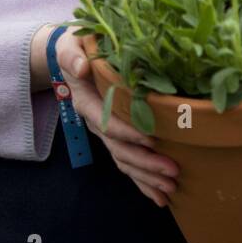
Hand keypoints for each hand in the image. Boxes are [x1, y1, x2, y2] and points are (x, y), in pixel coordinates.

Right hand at [35, 26, 179, 207]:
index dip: (128, 132)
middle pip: (119, 149)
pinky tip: (160, 196)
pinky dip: (143, 181)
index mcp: (86, 101)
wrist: (68, 58)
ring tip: (171, 189)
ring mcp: (104, 132)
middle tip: (173, 172)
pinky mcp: (115, 137)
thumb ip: (72, 56)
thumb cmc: (74, 48)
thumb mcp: (69, 46)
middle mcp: (95, 122)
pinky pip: (127, 163)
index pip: (106, 121)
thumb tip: (82, 67)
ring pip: (124, 161)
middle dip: (145, 164)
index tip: (152, 139)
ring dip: (147, 178)